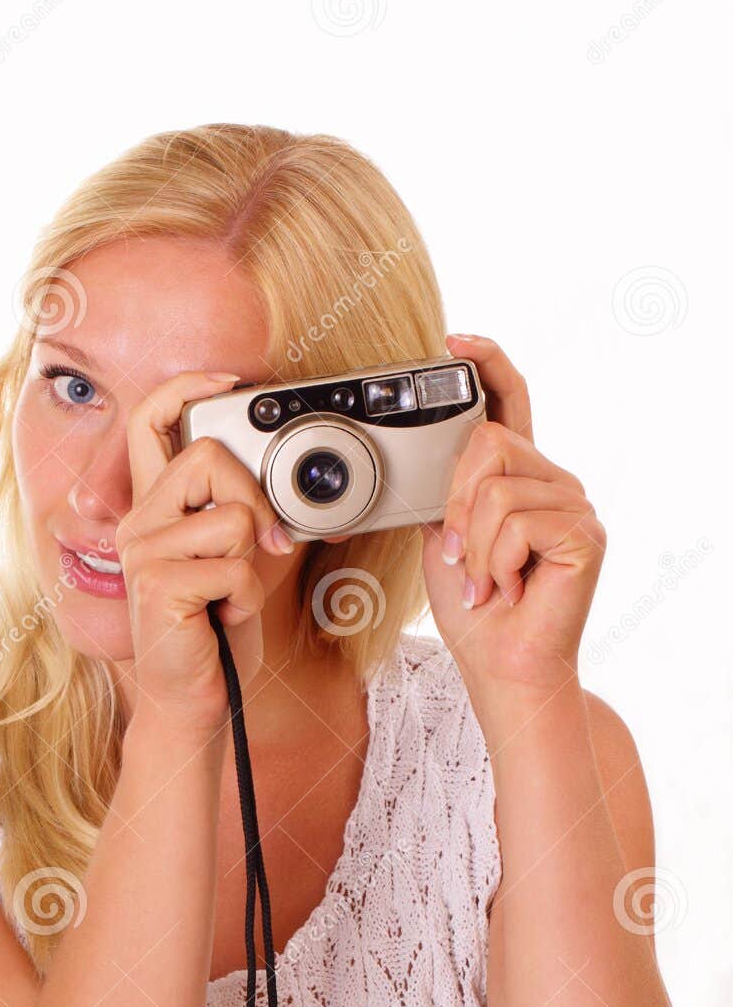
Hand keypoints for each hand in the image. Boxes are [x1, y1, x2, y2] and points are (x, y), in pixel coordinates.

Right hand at [117, 370, 292, 734]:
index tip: (233, 378)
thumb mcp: (238, 559)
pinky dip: (245, 598)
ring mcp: (142, 551)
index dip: (188, 386)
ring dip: (250, 563)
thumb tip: (290, 484)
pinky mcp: (157, 585)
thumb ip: (245, 513)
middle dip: (254, 497)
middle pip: (207, 456)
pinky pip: (233, 566)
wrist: (194, 699)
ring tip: (229, 596)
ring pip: (230, 515)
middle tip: (265, 544)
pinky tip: (222, 619)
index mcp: (154, 506)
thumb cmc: (215, 631)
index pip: (150, 419)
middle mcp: (138, 521)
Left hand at [422, 334, 605, 724]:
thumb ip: (446, 491)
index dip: (488, 364)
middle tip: (463, 558)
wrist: (502, 665)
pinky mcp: (585, 533)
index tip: (454, 342)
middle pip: (488, 441)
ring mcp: (574, 505)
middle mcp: (553, 481)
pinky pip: (516, 521)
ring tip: (489, 581)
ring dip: (476, 545)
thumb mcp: (446, 537)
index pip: (512, 400)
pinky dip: (498, 562)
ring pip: (496, 486)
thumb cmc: (476, 608)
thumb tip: (422, 454)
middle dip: (457, 504)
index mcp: (520, 476)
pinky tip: (511, 587)